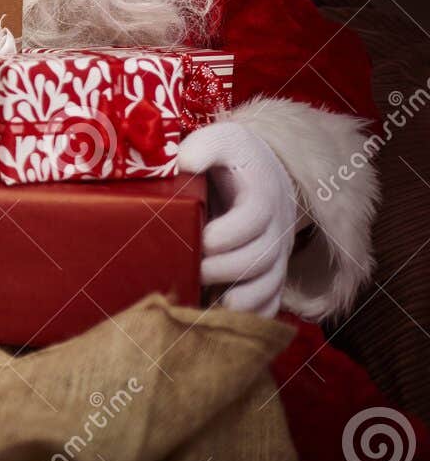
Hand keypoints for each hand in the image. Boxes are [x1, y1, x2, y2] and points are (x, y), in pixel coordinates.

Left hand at [178, 121, 298, 317]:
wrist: (257, 172)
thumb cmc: (228, 158)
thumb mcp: (218, 140)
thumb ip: (204, 147)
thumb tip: (185, 162)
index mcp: (262, 194)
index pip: (254, 219)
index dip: (228, 234)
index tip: (200, 239)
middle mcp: (275, 227)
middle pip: (260, 257)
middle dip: (225, 269)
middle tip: (191, 269)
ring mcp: (276, 253)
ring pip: (270, 285)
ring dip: (241, 300)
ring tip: (210, 306)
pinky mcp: (270, 272)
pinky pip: (272, 302)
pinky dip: (253, 316)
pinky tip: (224, 320)